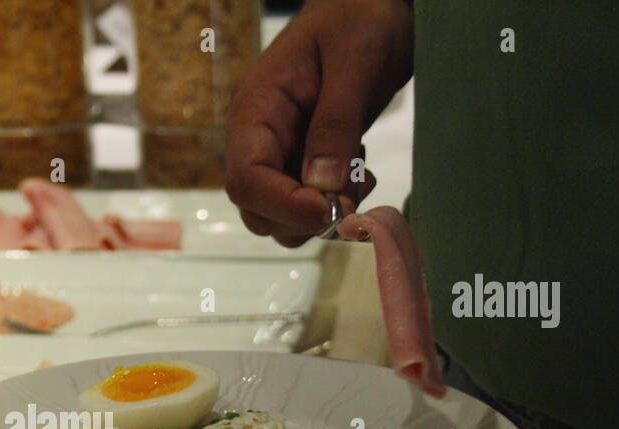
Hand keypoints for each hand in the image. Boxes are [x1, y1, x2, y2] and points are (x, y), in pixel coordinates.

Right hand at [225, 0, 412, 246]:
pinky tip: (359, 174)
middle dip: (302, 217)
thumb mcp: (355, 63)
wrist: (373, 4)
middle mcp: (259, 137)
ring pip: (279, 216)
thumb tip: (323, 188)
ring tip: (359, 180)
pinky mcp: (303, 160)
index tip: (330, 208)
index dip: (283, 204)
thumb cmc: (360, 16)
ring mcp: (280, 152)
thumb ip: (336, 126)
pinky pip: (306, 204)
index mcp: (257, 108)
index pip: (245, 179)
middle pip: (256, 208)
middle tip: (351, 199)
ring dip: (321, 216)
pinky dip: (334, 204)